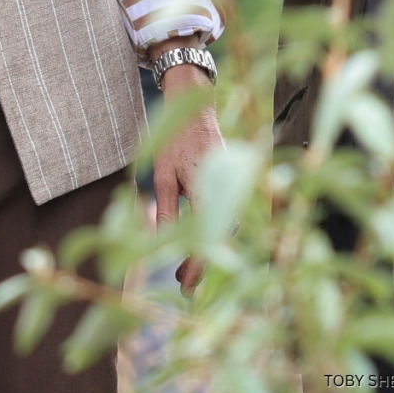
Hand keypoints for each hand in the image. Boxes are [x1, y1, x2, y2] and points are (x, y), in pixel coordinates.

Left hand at [151, 56, 223, 296]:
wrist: (194, 106)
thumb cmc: (175, 139)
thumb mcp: (163, 175)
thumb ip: (166, 211)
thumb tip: (161, 245)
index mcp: (206, 188)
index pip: (206, 239)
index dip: (197, 267)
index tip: (186, 286)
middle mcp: (224, 189)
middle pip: (219, 238)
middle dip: (202, 264)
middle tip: (182, 283)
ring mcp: (231, 185)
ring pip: (224, 228)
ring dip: (207, 249)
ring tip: (185, 267)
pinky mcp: (231, 182)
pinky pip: (226, 215)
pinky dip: (213, 233)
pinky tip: (197, 241)